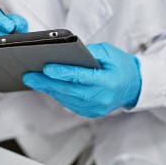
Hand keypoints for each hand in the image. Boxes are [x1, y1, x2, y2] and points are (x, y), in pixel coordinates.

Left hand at [22, 43, 141, 117]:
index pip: (80, 77)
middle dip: (47, 83)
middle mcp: (101, 98)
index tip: (46, 68)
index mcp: (108, 82)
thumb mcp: (109, 52)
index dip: (62, 73)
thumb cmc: (123, 66)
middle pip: (69, 91)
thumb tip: (67, 53)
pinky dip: (58, 94)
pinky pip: (70, 103)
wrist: (136, 86)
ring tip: (33, 79)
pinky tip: (47, 86)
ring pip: (67, 99)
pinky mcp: (91, 112)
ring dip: (49, 89)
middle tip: (29, 76)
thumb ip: (89, 52)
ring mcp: (96, 108)